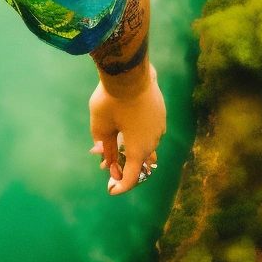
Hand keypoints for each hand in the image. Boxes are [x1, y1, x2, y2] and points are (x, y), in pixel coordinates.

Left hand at [90, 63, 165, 195]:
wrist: (130, 71)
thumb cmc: (112, 101)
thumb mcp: (101, 126)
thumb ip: (106, 147)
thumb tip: (108, 161)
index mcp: (139, 149)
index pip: (132, 177)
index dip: (121, 186)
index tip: (111, 190)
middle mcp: (154, 141)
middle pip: (142, 161)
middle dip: (127, 166)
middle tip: (111, 166)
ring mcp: (160, 125)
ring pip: (149, 145)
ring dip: (135, 149)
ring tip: (120, 147)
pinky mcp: (161, 111)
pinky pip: (151, 130)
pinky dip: (140, 134)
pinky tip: (130, 126)